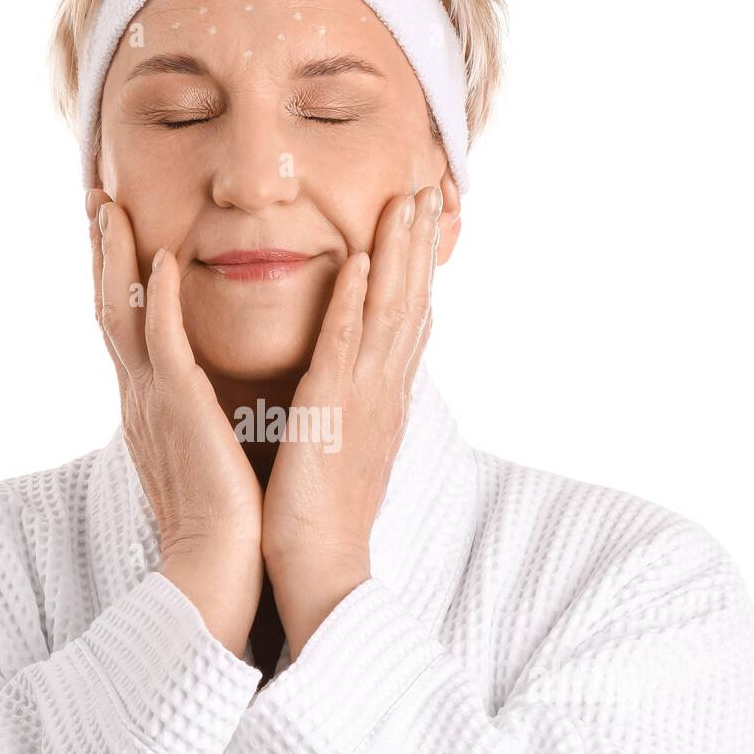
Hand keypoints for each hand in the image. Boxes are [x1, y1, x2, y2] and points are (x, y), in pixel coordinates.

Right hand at [87, 189, 262, 655]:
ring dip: (117, 259)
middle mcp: (139, 397)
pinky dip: (161, 300)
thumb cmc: (222, 518)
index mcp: (148, 407)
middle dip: (101, 253)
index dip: (115, 278)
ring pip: (124, 315)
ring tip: (111, 208)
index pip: (126, 328)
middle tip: (95, 199)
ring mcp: (153, 402)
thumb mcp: (202, 453)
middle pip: (109, 309)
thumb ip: (197, 416)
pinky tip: (162, 260)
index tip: (113, 231)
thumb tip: (206, 396)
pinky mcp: (179, 410)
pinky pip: (164, 343)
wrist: (218, 568)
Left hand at [262, 184, 441, 658]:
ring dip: (398, 254)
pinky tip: (357, 261)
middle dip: (420, 243)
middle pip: (411, 302)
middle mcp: (385, 392)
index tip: (425, 215)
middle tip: (432, 185)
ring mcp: (363, 402)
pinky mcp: (330, 417)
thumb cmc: (323, 512)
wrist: (320, 568)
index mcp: (385, 397)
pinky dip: (353, 304)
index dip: (420, 265)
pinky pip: (343, 350)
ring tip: (406, 201)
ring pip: (389, 314)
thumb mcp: (346, 441)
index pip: (410, 317)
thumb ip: (354, 399)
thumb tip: (357, 370)